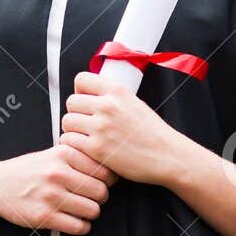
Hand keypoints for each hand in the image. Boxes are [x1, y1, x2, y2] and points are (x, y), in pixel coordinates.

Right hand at [0, 143, 115, 235]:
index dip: (108, 180)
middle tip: (91, 197)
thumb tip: (113, 170)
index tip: (101, 182)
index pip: (104, 171)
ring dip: (91, 213)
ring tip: (81, 208)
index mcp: (62, 154)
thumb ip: (79, 157)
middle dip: (100, 197)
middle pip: (101, 192)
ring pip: (93, 210)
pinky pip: (79, 226)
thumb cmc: (28, 170)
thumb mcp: (52, 154)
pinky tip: (74, 219)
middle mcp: (57, 173)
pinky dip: (81, 226)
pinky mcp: (44, 217)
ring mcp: (50, 196)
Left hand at [60, 70, 187, 185]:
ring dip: (73, 130)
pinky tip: (86, 149)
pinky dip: (74, 146)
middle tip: (86, 124)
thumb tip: (88, 93)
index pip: (81, 79)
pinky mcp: (97, 148)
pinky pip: (68, 141)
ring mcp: (101, 127)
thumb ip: (111, 96)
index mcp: (117, 91)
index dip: (80, 91)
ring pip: (67, 121)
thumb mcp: (134, 102)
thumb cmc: (152, 133)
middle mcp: (107, 106)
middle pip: (71, 102)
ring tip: (86, 137)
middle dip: (76, 113)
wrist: (168, 156)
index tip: (86, 102)